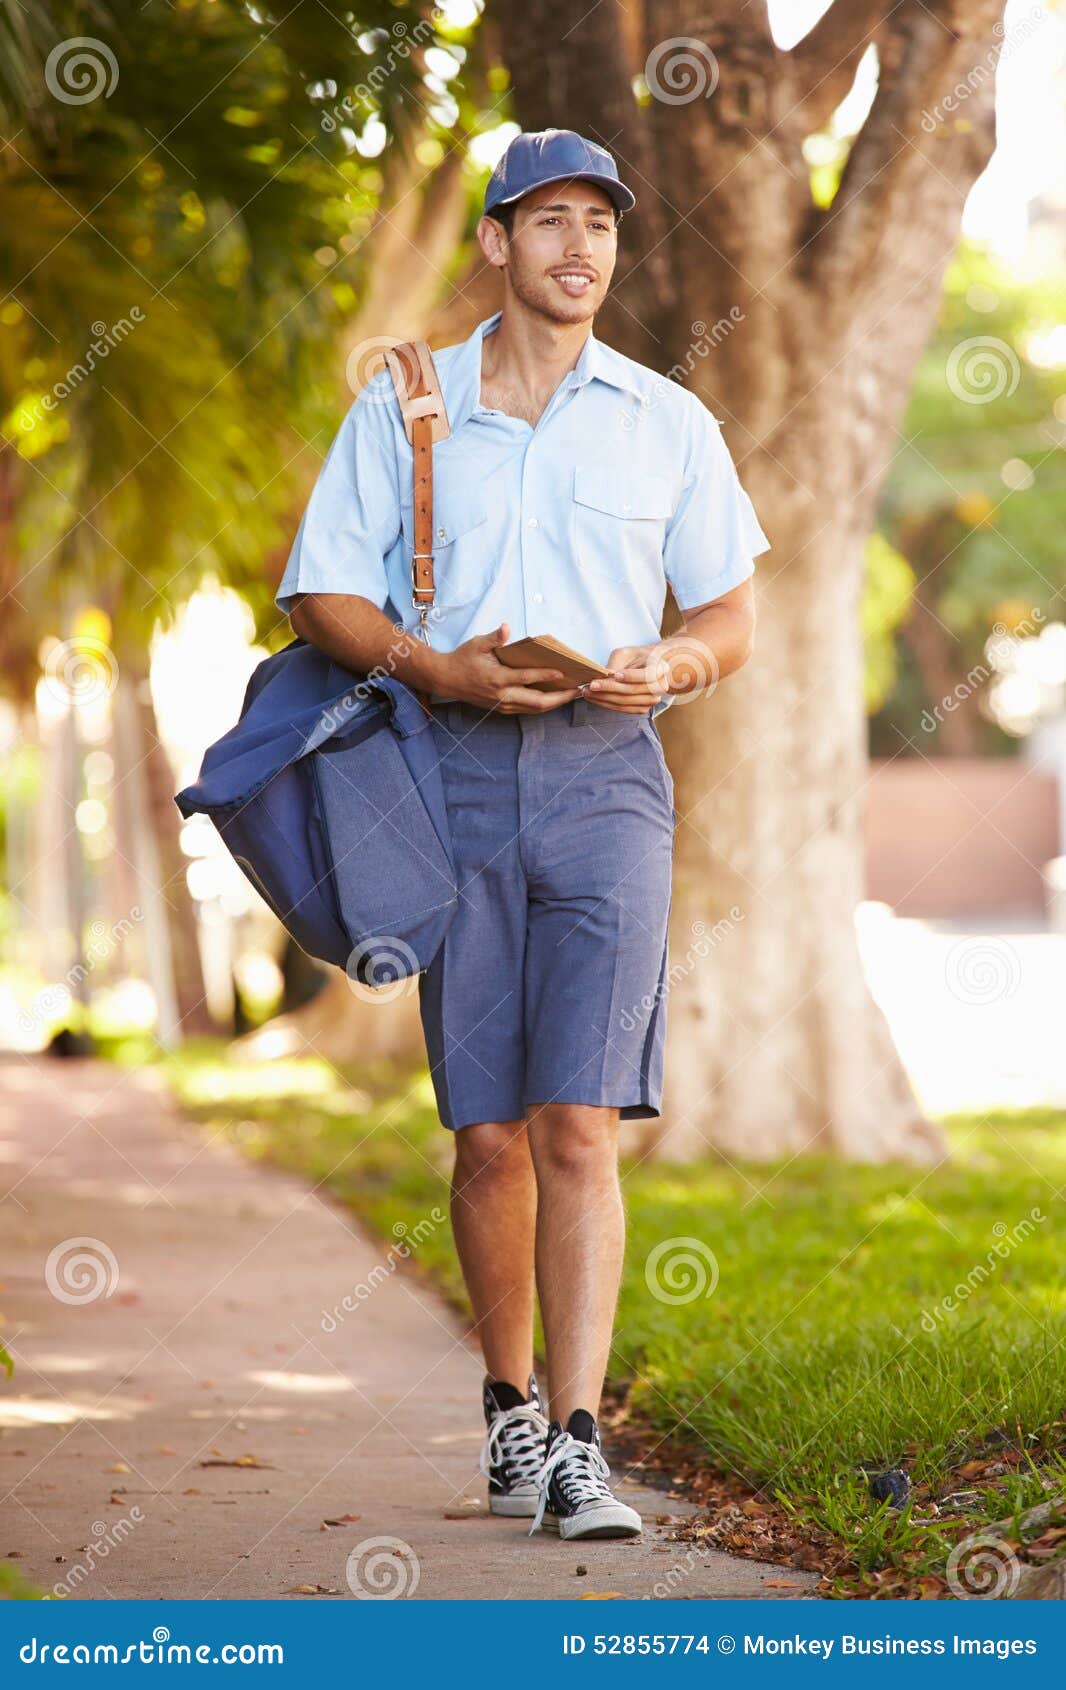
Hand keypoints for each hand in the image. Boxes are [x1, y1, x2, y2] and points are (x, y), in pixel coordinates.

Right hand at [442, 622, 580, 713]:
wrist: (445, 680)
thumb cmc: (462, 659)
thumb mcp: (477, 644)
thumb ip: (495, 638)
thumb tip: (507, 627)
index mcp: (497, 678)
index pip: (527, 678)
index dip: (546, 676)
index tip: (563, 673)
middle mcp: (502, 696)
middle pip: (537, 702)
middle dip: (560, 697)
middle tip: (578, 691)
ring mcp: (503, 705)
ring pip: (534, 709)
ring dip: (555, 703)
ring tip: (572, 695)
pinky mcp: (502, 709)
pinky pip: (527, 710)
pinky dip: (543, 705)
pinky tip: (555, 698)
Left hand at [581, 643, 671, 713]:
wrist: (648, 667)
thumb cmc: (636, 657)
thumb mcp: (626, 653)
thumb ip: (616, 664)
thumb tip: (603, 678)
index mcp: (660, 668)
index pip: (646, 675)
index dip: (630, 676)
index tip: (615, 674)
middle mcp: (660, 687)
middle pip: (632, 691)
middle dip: (609, 688)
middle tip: (591, 685)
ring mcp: (652, 700)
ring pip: (625, 701)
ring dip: (604, 698)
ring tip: (587, 692)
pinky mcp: (642, 708)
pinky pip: (623, 708)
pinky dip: (607, 704)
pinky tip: (594, 698)